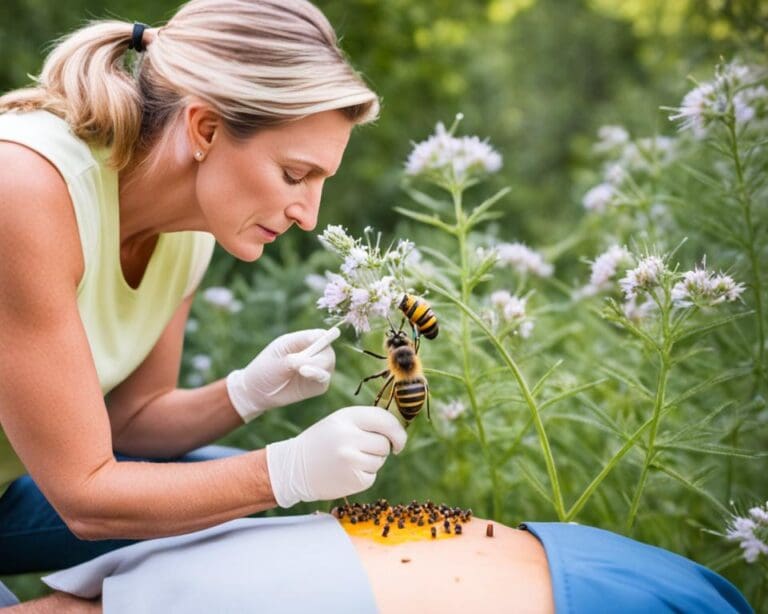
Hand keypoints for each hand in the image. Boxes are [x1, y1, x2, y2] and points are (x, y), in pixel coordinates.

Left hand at [226, 327, 339, 422]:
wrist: (257, 392)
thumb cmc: (265, 367)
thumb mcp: (277, 352)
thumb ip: (297, 348)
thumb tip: (315, 343)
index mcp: (303, 341)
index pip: (321, 335)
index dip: (323, 337)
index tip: (316, 341)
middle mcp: (313, 354)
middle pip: (328, 350)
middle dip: (317, 355)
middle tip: (299, 362)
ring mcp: (317, 370)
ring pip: (328, 363)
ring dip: (315, 365)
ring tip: (298, 369)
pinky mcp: (318, 385)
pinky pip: (325, 378)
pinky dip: (317, 375)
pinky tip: (304, 373)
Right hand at [265, 406, 407, 507]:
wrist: (294, 468)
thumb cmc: (322, 442)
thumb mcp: (340, 422)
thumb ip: (368, 421)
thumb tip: (399, 433)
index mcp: (347, 417)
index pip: (385, 420)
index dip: (397, 431)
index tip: (398, 440)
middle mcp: (349, 437)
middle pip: (385, 443)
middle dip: (379, 448)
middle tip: (359, 450)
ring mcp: (352, 460)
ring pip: (380, 460)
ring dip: (371, 462)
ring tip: (347, 460)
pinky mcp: (354, 480)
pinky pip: (372, 476)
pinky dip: (364, 476)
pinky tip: (345, 472)